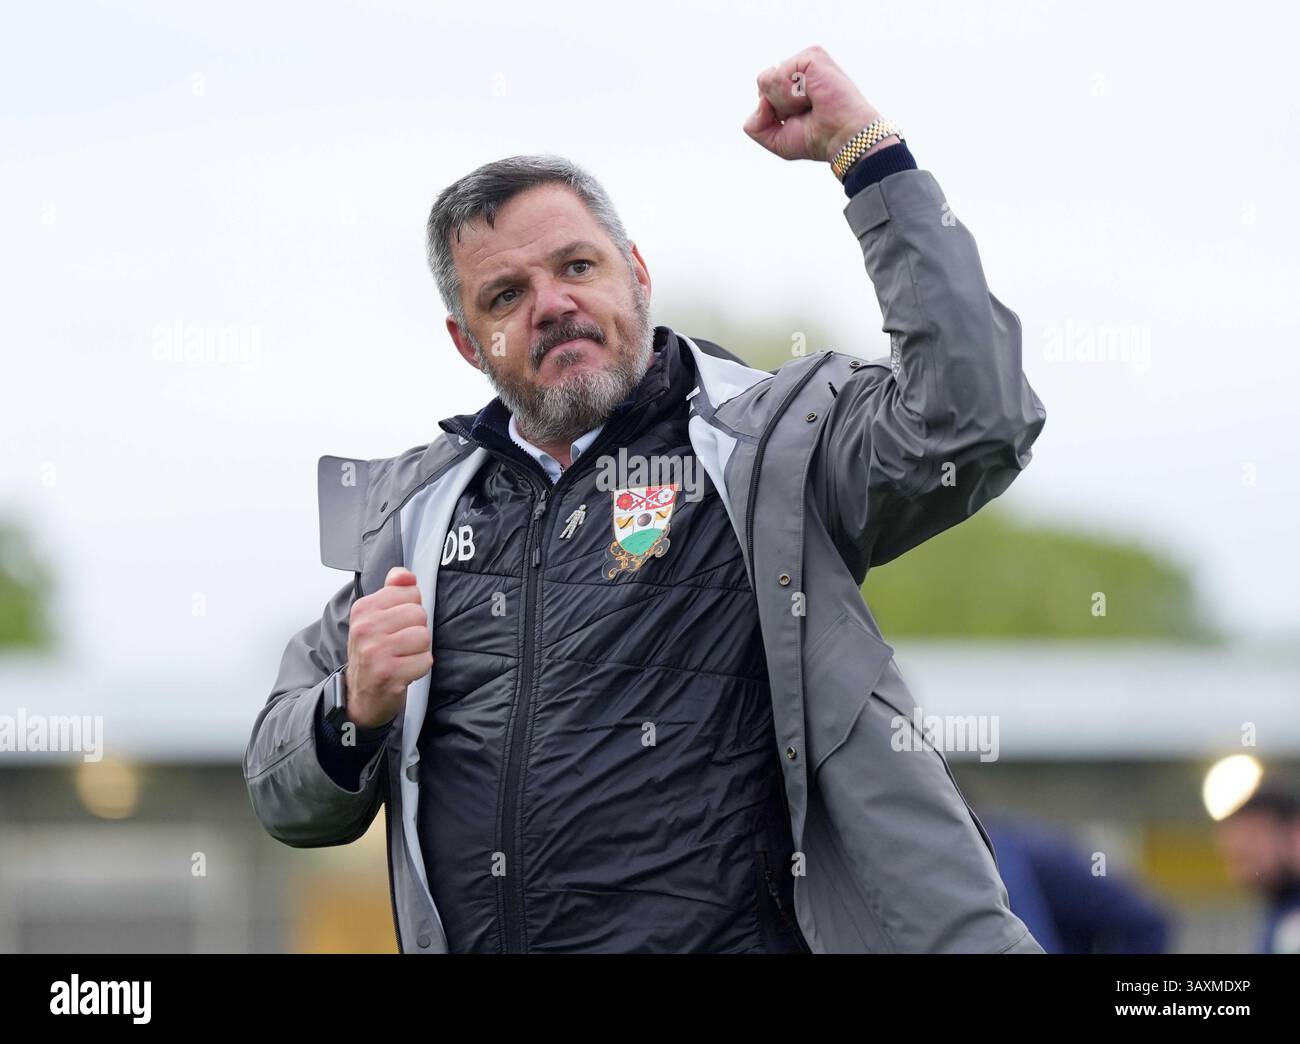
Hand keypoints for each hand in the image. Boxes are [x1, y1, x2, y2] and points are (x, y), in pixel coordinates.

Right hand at [344, 566, 432, 728]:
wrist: (359, 696)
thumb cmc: (373, 652)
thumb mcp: (375, 617)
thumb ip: (393, 590)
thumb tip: (406, 574)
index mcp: (363, 609)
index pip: (410, 592)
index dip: (410, 610)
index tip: (396, 625)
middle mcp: (366, 628)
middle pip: (419, 613)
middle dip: (417, 630)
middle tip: (400, 644)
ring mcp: (376, 651)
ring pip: (424, 636)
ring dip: (419, 650)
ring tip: (402, 657)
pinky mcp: (389, 673)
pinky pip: (426, 660)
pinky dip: (420, 668)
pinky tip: (404, 671)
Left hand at [742, 45, 894, 165]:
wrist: (842, 138)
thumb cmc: (815, 139)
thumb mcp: (775, 139)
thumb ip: (754, 125)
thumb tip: (760, 99)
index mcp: (793, 83)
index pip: (763, 92)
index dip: (773, 113)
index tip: (801, 120)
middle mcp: (799, 69)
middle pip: (762, 84)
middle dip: (777, 107)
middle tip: (806, 112)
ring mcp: (806, 61)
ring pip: (767, 80)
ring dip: (785, 102)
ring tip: (812, 104)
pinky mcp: (812, 56)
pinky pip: (779, 75)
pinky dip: (791, 94)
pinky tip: (813, 96)